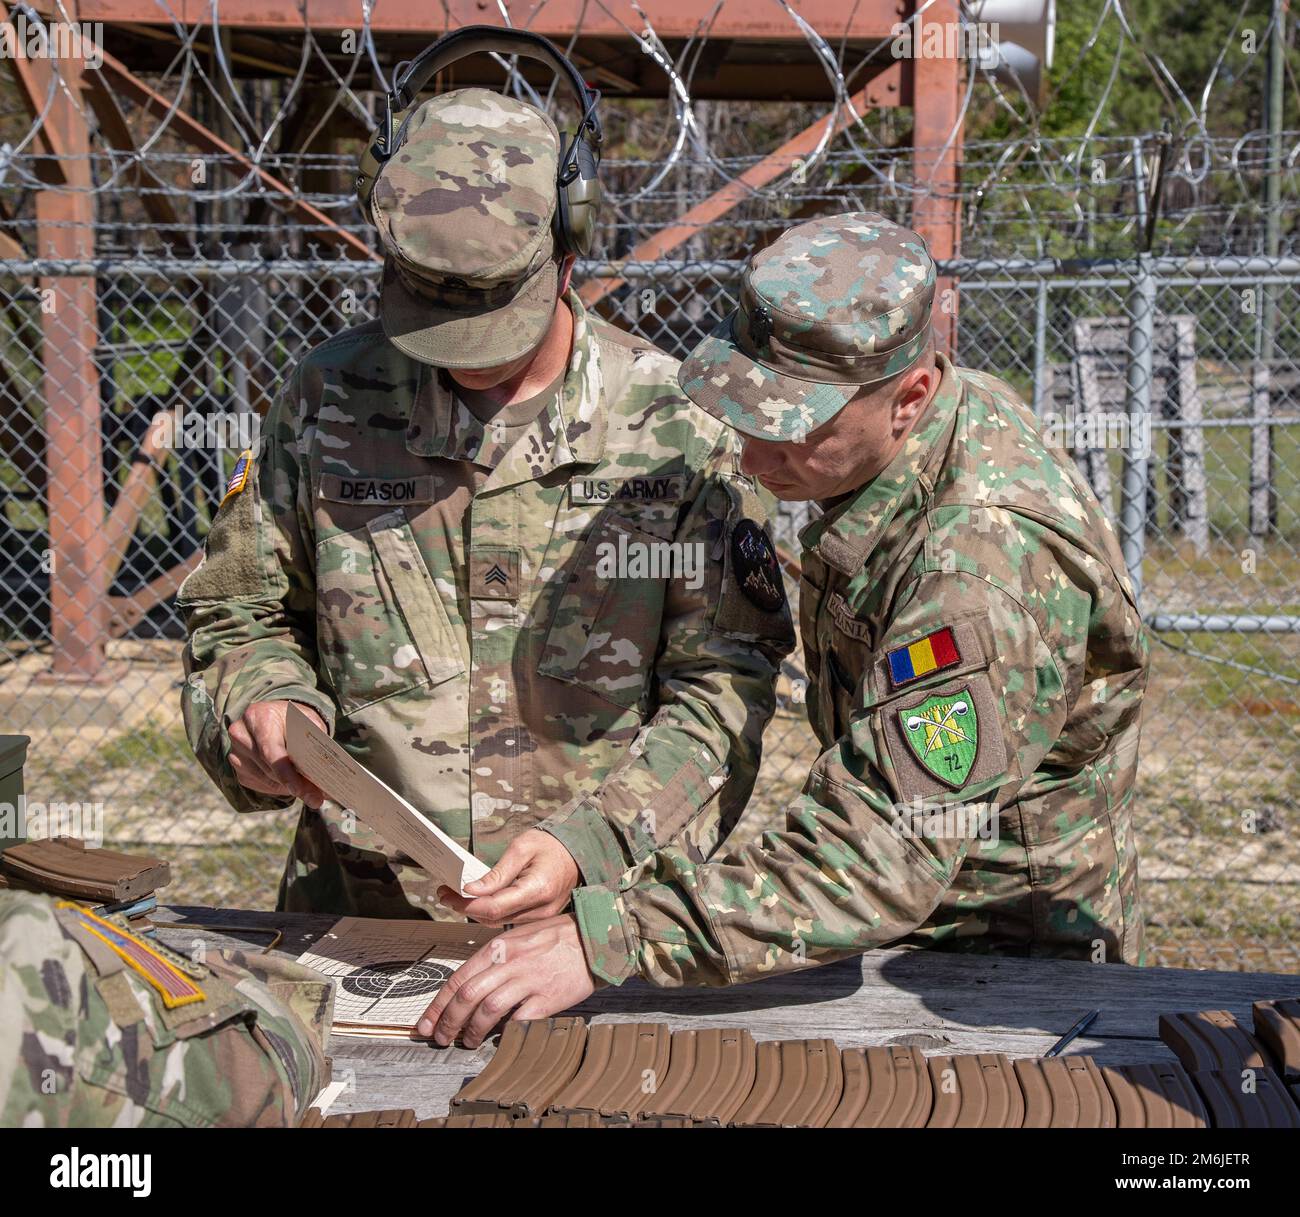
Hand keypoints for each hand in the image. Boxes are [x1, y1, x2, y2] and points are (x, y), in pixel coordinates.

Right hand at [227, 700, 327, 807]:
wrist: (273, 714)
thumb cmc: (294, 719)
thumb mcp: (308, 722)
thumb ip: (314, 744)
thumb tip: (325, 776)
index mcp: (259, 717)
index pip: (270, 751)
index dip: (285, 773)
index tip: (299, 790)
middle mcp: (241, 734)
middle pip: (268, 768)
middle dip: (294, 785)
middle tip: (316, 797)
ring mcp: (236, 753)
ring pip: (265, 779)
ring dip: (288, 788)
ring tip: (312, 794)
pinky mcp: (238, 767)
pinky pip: (260, 784)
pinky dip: (279, 787)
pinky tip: (293, 785)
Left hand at [414, 914, 594, 1048]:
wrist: (594, 937)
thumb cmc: (556, 937)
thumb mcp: (519, 936)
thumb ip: (494, 958)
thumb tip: (470, 987)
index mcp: (498, 948)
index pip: (458, 979)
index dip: (437, 1005)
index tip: (427, 1024)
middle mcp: (509, 963)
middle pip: (467, 997)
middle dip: (448, 1023)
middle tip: (442, 1039)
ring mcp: (528, 981)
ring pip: (488, 1010)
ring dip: (472, 1031)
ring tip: (467, 1042)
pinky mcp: (548, 998)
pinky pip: (518, 1021)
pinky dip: (504, 1034)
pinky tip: (498, 1040)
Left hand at [437, 829, 578, 925]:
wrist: (577, 853)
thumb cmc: (551, 846)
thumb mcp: (521, 848)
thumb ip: (497, 873)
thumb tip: (472, 890)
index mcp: (537, 890)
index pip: (493, 907)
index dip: (467, 904)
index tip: (449, 894)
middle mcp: (540, 910)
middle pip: (494, 918)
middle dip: (466, 908)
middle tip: (446, 893)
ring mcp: (541, 917)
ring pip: (499, 922)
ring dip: (476, 911)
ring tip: (458, 896)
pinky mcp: (539, 918)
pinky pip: (509, 919)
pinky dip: (491, 911)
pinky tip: (479, 900)